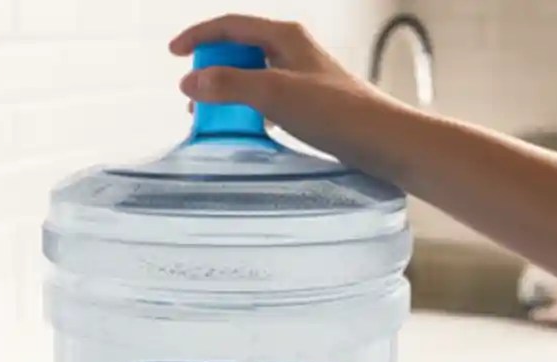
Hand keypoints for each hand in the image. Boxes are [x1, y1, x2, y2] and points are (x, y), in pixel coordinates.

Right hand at [169, 15, 406, 170]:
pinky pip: (269, 100)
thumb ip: (229, 84)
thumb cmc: (335, 112)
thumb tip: (190, 82)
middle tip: (194, 99)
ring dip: (229, 94)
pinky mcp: (312, 104)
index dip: (199, 36)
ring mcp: (304, 78)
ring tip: (214, 119)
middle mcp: (295, 51)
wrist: (382, 141)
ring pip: (254, 77)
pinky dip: (250, 110)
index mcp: (286, 37)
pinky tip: (247, 130)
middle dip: (212, 70)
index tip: (174, 54)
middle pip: (241, 50)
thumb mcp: (273, 94)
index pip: (232, 25)